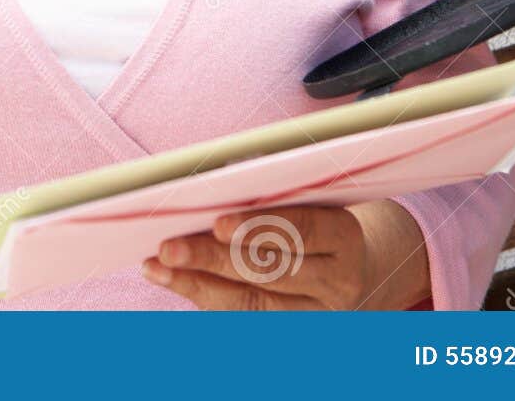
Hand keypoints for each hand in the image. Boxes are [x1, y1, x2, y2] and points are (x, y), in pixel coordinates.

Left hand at [140, 202, 429, 309]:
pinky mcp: (295, 332)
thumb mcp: (312, 199)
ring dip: (196, 282)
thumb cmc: (319, 220)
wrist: (357, 270)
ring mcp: (317, 314)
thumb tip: (212, 182)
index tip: (217, 223)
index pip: (302, 230)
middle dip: (213, 259)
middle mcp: (337, 281)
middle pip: (270, 270)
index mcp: (345, 236)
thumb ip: (274, 193)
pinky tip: (172, 279)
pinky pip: (243, 318)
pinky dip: (202, 296)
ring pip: (252, 302)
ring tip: (157, 265)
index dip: (258, 226)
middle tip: (168, 246)